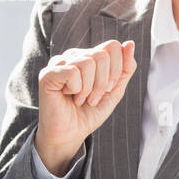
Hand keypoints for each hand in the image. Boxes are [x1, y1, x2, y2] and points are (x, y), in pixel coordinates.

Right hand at [34, 39, 136, 173]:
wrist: (70, 134)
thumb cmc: (89, 113)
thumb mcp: (114, 91)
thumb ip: (125, 69)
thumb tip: (130, 44)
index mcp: (89, 56)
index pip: (112, 46)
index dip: (117, 70)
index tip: (108, 89)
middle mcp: (73, 55)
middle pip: (102, 55)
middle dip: (103, 83)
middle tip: (92, 98)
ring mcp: (59, 62)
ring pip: (88, 63)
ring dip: (89, 89)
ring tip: (80, 99)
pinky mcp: (48, 74)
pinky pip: (73, 72)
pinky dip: (76, 89)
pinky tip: (68, 96)